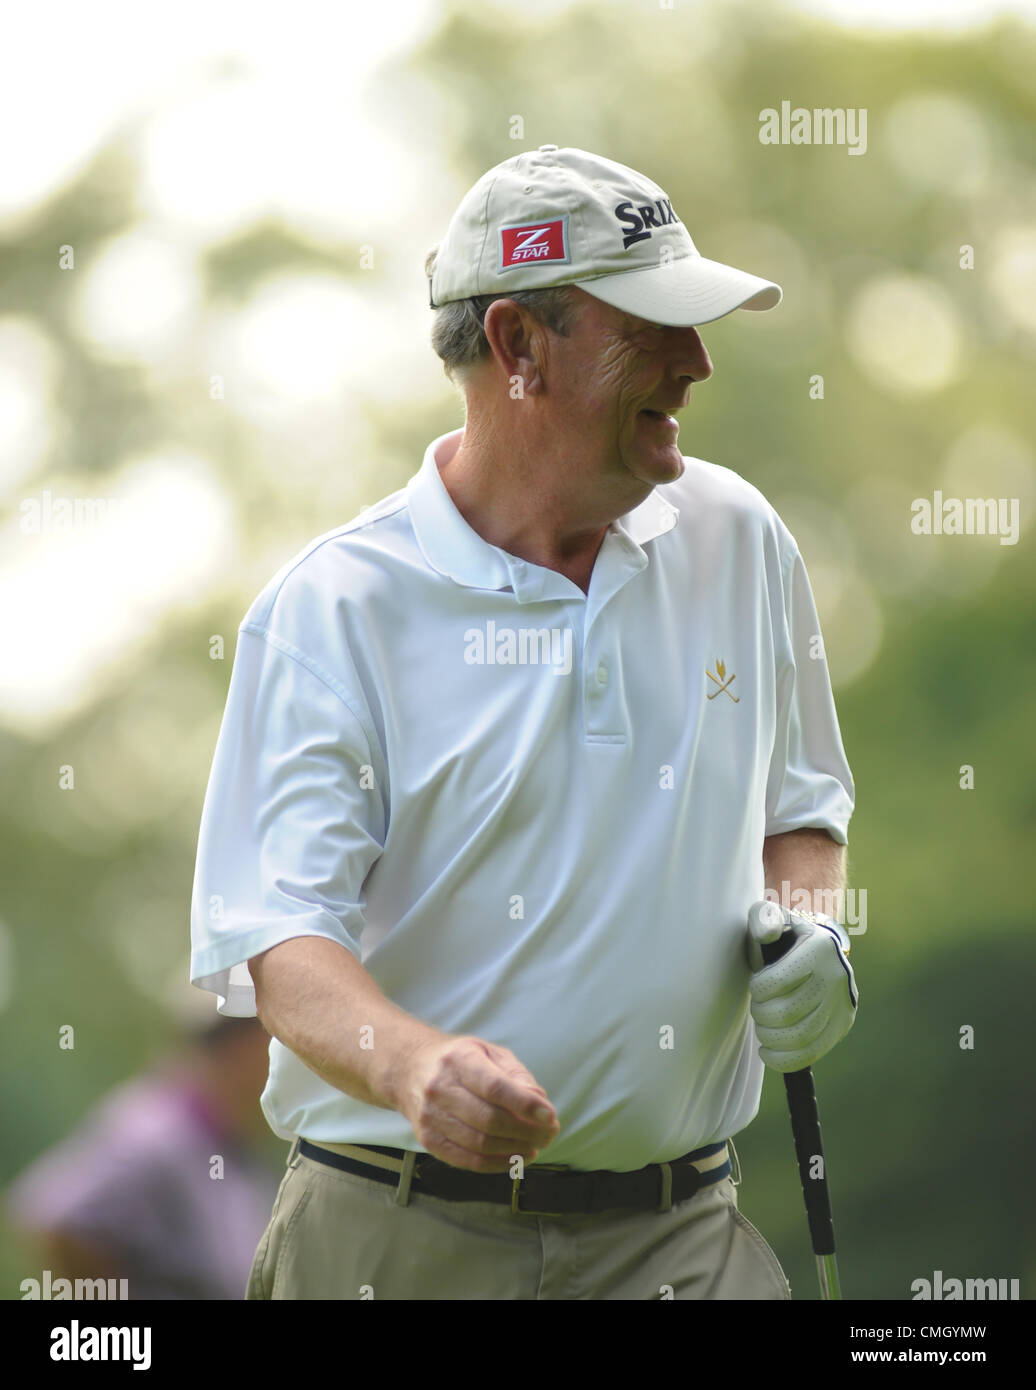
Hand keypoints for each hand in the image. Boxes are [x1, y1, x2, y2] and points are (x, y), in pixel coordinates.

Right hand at [395, 1034, 560, 1172]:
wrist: (410, 1070)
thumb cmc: (459, 1061)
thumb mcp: (489, 1054)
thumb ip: (516, 1076)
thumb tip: (539, 1104)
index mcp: (458, 1059)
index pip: (494, 1087)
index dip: (524, 1105)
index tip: (550, 1115)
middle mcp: (440, 1088)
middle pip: (489, 1120)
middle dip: (526, 1132)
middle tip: (549, 1134)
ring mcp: (431, 1116)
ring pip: (479, 1144)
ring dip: (515, 1150)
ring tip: (536, 1146)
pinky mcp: (428, 1140)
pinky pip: (467, 1161)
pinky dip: (496, 1164)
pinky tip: (515, 1158)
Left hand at [745, 902, 857, 1071]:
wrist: (820, 951)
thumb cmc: (786, 937)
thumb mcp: (772, 918)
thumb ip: (763, 918)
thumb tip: (766, 933)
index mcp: (818, 948)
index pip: (777, 981)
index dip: (758, 989)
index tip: (756, 985)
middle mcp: (836, 977)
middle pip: (787, 1013)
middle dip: (761, 1015)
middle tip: (757, 1008)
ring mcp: (843, 1004)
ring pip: (800, 1037)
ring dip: (770, 1038)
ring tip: (762, 1028)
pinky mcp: (843, 1026)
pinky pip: (813, 1053)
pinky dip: (785, 1060)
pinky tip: (768, 1052)